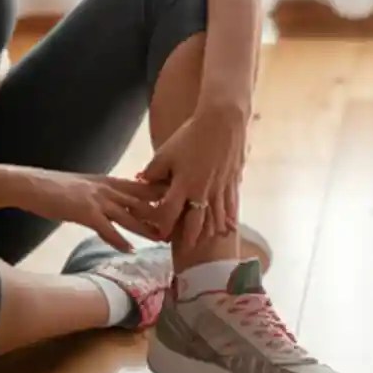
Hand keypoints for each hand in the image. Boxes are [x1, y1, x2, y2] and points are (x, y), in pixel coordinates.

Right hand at [15, 168, 166, 252]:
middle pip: (140, 201)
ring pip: (129, 215)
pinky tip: (129, 249)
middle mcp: (106, 189)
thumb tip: (113, 201)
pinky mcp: (84, 212)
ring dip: (146, 228)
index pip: (140, 187)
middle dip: (160, 212)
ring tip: (162, 238)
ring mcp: (96, 200)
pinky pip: (106, 228)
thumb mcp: (84, 186)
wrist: (31, 185)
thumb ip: (101, 193)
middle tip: (178, 222)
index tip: (177, 200)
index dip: (159, 194)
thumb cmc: (54, 188)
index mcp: (107, 181)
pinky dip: (119, 240)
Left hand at [140, 105, 248, 247]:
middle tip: (184, 249)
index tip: (158, 234)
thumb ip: (153, 170)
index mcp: (183, 185)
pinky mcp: (231, 183)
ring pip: (214, 219)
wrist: (223, 122)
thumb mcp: (166, 152)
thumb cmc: (191, 136)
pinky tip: (227, 229)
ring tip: (204, 243)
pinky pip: (230, 207)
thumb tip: (140, 181)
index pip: (169, 214)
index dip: (162, 226)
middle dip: (188, 238)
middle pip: (195, 223)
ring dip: (208, 233)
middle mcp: (202, 192)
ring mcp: (219, 189)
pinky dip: (228, 220)